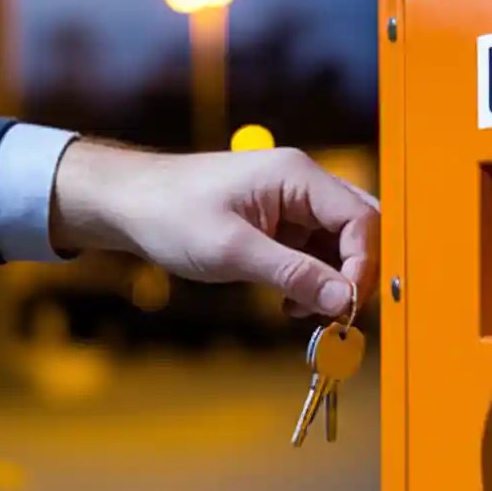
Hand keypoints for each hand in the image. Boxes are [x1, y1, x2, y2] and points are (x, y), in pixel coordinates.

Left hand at [49, 140, 379, 318]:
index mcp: (298, 175)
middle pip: (361, 229)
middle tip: (337, 315)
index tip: (346, 308)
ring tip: (302, 310)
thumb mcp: (232, 251)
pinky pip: (316, 252)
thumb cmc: (169, 213)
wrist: (128, 204)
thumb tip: (342, 300)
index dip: (363, 267)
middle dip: (355, 275)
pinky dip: (313, 281)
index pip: (362, 220)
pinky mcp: (281, 221)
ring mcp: (294, 202)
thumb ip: (293, 273)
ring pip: (341, 245)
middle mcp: (303, 183)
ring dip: (332, 283)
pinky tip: (290, 301)